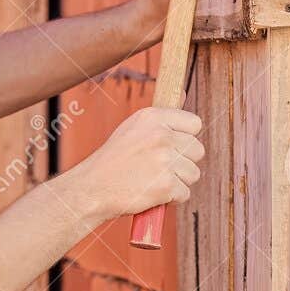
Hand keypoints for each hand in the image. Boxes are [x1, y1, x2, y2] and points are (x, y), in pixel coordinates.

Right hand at [59, 107, 204, 226]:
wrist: (92, 188)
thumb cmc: (113, 159)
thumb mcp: (133, 127)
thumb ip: (161, 116)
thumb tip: (183, 92)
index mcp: (153, 117)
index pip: (194, 123)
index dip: (186, 137)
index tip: (172, 146)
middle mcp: (160, 135)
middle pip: (197, 150)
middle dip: (183, 162)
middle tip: (159, 167)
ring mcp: (164, 161)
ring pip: (193, 173)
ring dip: (178, 181)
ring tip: (154, 179)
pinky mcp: (166, 185)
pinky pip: (185, 193)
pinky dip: (171, 198)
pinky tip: (152, 192)